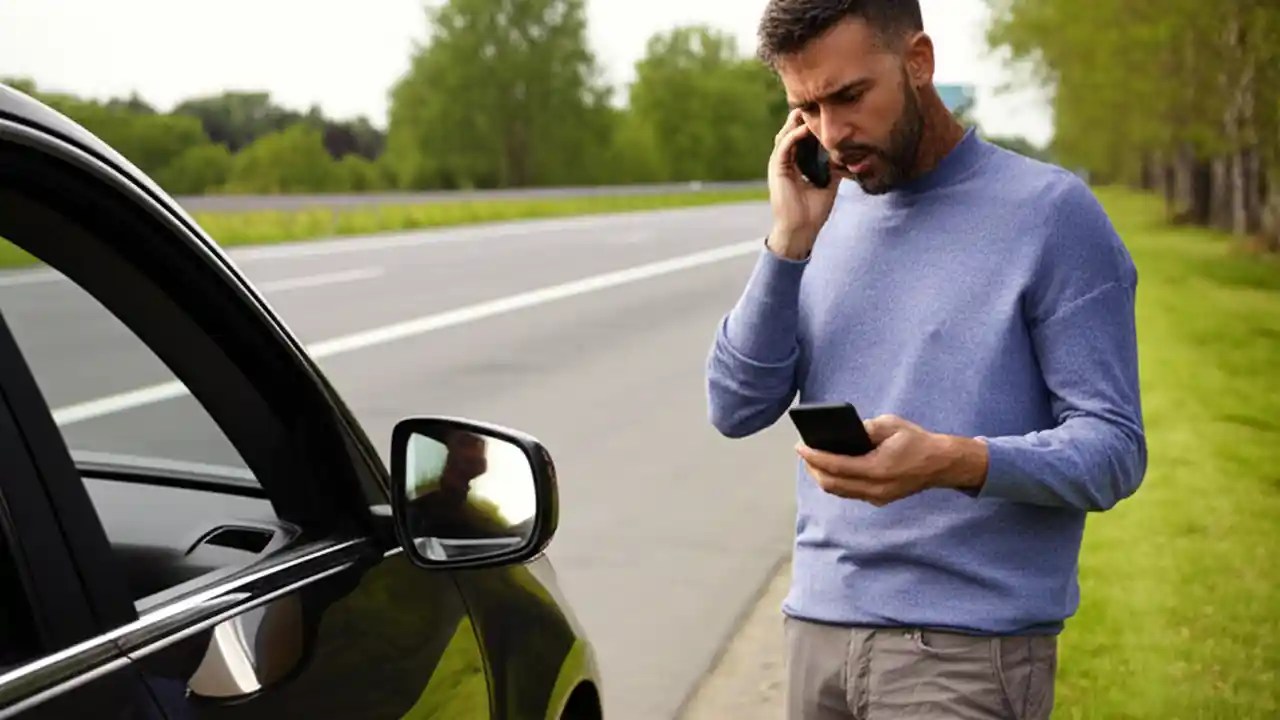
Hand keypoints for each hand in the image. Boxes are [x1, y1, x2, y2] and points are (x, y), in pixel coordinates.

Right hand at [767, 109, 839, 260]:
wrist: (801, 230)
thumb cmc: (814, 210)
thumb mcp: (829, 181)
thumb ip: (833, 165)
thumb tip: (847, 152)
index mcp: (796, 162)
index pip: (801, 134)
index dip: (812, 122)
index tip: (828, 110)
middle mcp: (786, 159)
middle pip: (792, 129)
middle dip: (805, 115)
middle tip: (821, 102)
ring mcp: (780, 163)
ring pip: (786, 133)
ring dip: (799, 121)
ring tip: (813, 108)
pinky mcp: (777, 168)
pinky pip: (784, 145)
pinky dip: (795, 135)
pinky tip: (807, 127)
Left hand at [796, 415, 988, 505]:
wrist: (941, 464)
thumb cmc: (917, 441)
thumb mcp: (891, 425)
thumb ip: (866, 428)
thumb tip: (844, 432)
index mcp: (878, 468)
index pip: (836, 466)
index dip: (814, 457)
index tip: (800, 447)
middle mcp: (876, 488)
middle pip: (832, 484)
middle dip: (813, 469)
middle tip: (804, 453)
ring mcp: (878, 497)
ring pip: (839, 491)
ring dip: (823, 477)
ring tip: (812, 460)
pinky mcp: (880, 499)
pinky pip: (850, 492)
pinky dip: (837, 481)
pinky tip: (831, 469)